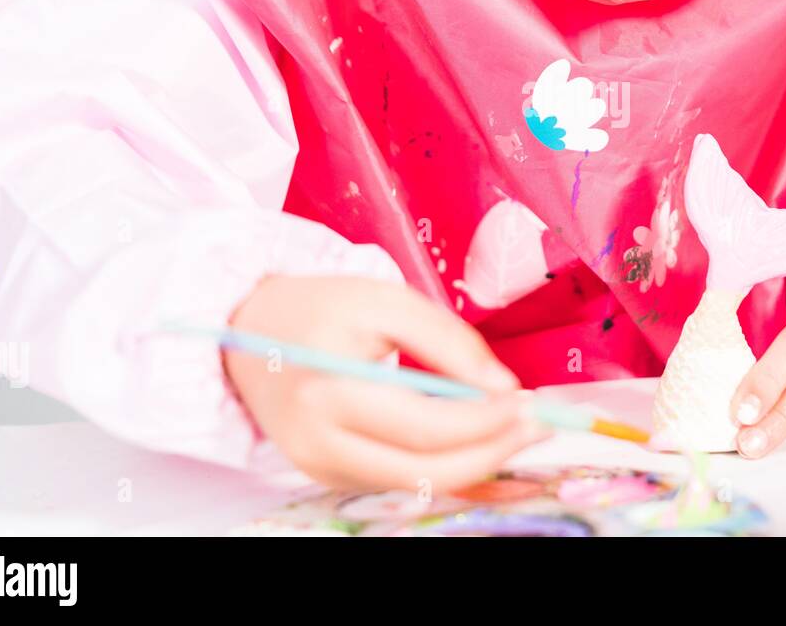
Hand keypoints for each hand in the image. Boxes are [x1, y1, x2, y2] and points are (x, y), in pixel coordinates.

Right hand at [225, 275, 549, 491]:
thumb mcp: (385, 300)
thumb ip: (447, 340)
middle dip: (491, 453)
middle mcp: (319, 442)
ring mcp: (321, 467)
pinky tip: (490, 460)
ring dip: (477, 467)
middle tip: (537, 427)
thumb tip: (502, 387)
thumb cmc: (319, 308)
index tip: (530, 403)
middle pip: (423, 471)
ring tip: (519, 435)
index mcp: (328, 390)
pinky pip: (401, 484)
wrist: (248, 331)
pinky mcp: (329, 475)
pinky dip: (449, 474)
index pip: (425, 425)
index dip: (486, 421)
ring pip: (416, 486)